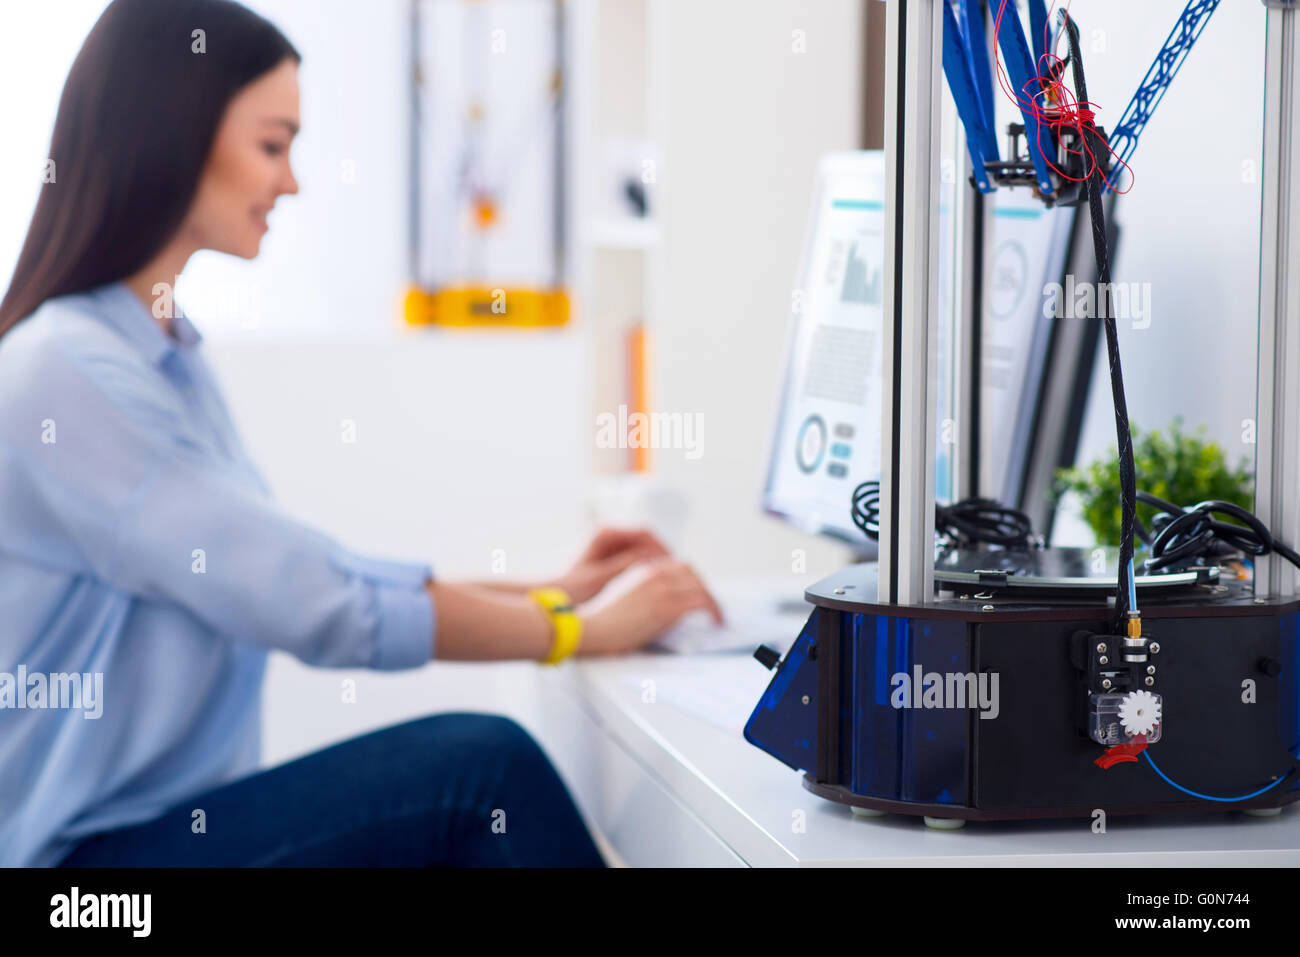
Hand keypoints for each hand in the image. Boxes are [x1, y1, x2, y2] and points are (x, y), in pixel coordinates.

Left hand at [552, 527, 672, 603]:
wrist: (554, 597)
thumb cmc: (573, 590)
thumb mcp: (601, 578)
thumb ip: (625, 565)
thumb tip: (652, 559)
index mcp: (605, 533)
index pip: (645, 533)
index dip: (663, 548)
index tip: (675, 565)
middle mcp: (609, 533)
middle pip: (646, 538)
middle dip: (663, 554)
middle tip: (679, 572)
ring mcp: (611, 543)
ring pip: (644, 547)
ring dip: (658, 561)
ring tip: (672, 578)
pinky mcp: (613, 555)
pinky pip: (637, 556)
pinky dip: (648, 567)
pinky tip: (657, 582)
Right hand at [580, 558, 722, 654]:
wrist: (590, 628)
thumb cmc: (603, 621)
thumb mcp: (626, 597)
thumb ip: (646, 592)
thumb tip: (670, 607)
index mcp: (643, 568)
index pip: (676, 565)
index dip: (690, 579)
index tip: (696, 592)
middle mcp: (655, 572)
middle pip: (691, 571)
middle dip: (702, 587)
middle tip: (711, 606)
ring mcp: (663, 587)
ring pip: (700, 586)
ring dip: (711, 600)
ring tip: (717, 616)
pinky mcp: (668, 605)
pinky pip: (702, 602)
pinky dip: (714, 610)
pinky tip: (717, 621)